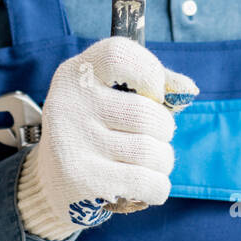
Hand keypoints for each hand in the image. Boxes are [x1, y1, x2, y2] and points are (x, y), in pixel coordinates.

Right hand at [15, 36, 198, 240]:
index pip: (119, 53)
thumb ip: (149, 83)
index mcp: (75, 74)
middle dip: (164, 129)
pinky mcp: (83, 181)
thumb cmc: (95, 130)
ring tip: (150, 162)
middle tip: (154, 137)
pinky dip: (158, 187)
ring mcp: (73, 143)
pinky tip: (148, 186)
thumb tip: (188, 90)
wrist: (52, 183)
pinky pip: (147, 182)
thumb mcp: (110, 96)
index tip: (154, 93)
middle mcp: (69, 104)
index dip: (150, 71)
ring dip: (164, 160)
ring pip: (151, 151)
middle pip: (146, 113)